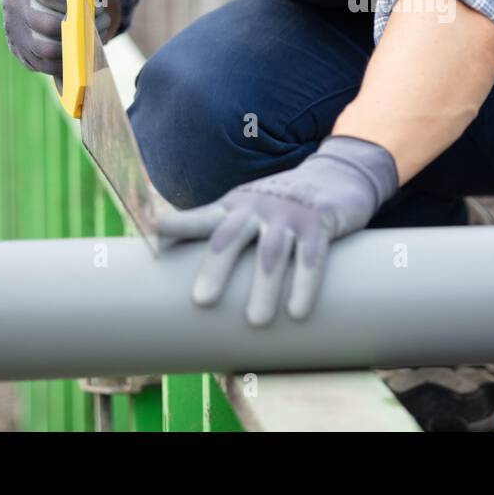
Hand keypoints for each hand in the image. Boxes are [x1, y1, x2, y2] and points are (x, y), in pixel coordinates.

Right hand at [1, 0, 119, 76]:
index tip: (93, 1)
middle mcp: (14, 2)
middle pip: (46, 24)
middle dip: (80, 26)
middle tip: (100, 19)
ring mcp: (14, 28)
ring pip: (45, 48)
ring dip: (76, 46)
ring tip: (93, 33)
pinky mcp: (21, 50)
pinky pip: (44, 65)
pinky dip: (68, 61)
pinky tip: (83, 48)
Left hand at [155, 136, 398, 326]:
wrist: (339, 172)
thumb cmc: (281, 203)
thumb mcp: (248, 207)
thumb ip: (216, 228)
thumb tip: (170, 257)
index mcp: (234, 206)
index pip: (201, 217)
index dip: (178, 226)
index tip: (154, 235)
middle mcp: (257, 207)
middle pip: (231, 236)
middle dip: (216, 267)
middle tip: (202, 301)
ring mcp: (289, 214)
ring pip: (272, 253)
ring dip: (263, 287)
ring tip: (255, 322)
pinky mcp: (320, 222)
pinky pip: (311, 256)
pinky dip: (304, 284)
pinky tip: (297, 311)